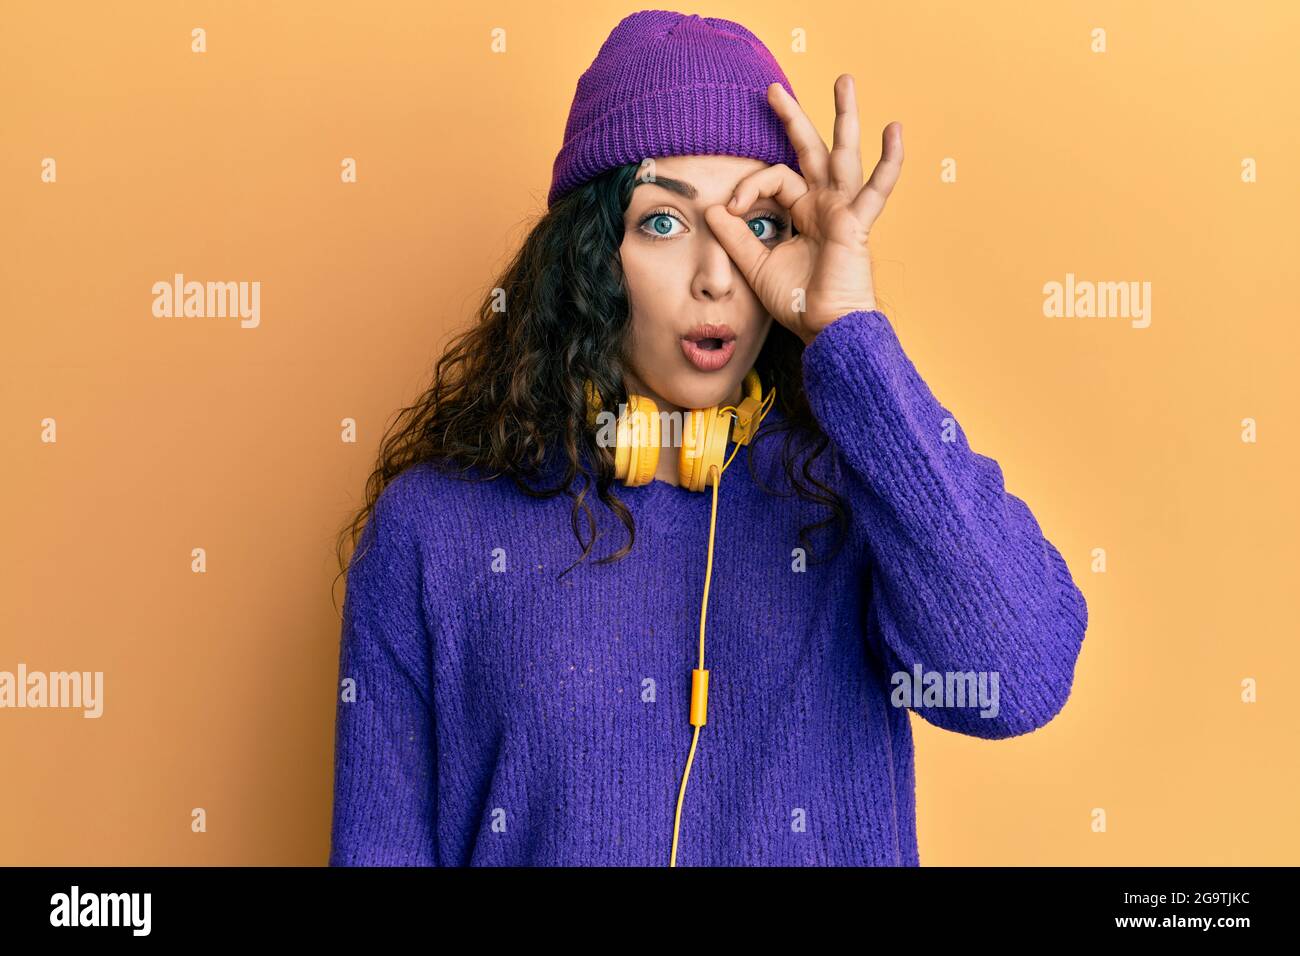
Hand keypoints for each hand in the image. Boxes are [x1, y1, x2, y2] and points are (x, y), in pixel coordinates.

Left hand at [703, 75, 902, 345]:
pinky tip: (895, 131)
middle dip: (793, 118)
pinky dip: (889, 161)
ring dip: (845, 117)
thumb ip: (736, 238)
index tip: (731, 208)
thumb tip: (712, 209)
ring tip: (844, 81)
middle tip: (773, 90)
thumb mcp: (756, 266)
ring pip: (843, 154)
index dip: (749, 186)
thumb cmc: (798, 302)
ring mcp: (843, 210)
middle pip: (808, 151)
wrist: (825, 329)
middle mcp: (824, 205)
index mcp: (803, 212)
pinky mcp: (856, 223)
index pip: (774, 179)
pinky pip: (877, 188)